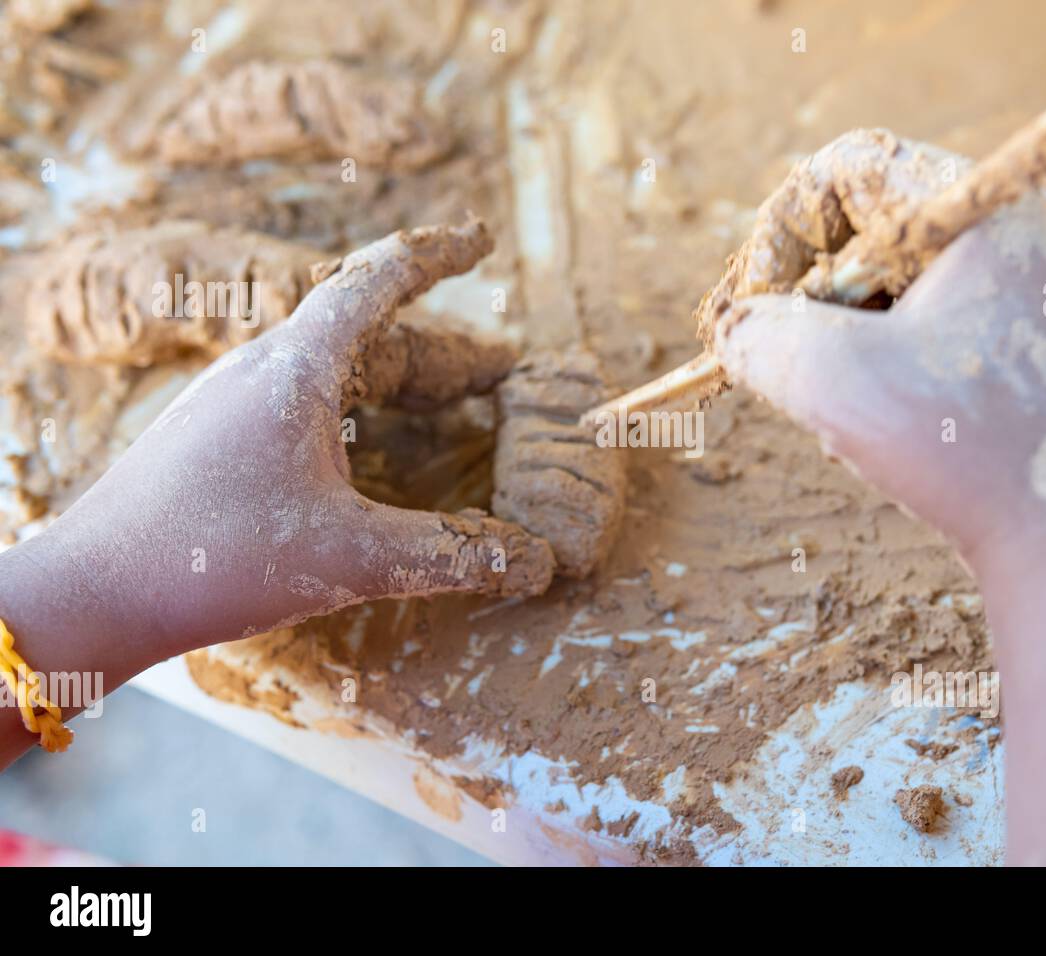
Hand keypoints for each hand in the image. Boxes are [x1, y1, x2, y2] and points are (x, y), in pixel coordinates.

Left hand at [11, 219, 554, 671]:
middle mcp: (258, 368)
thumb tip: (534, 561)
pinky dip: (356, 405)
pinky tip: (365, 449)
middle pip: (363, 325)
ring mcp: (229, 399)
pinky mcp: (213, 435)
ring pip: (330, 363)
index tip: (481, 239)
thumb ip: (447, 554)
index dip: (435, 255)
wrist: (88, 593)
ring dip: (395, 375)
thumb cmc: (210, 558)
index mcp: (294, 369)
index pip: (375, 280)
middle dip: (439, 345)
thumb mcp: (350, 557)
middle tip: (496, 371)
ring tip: (444, 405)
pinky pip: (302, 396)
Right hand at [714, 191, 1045, 563]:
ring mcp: (1030, 296)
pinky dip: (885, 366)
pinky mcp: (1027, 352)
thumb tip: (735, 327)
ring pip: (897, 285)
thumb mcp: (835, 380)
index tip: (756, 305)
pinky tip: (887, 424)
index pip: (853, 167)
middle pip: (873, 226)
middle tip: (785, 357)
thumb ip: (760, 334)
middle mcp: (1018, 238)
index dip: (782, 227)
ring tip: (845, 406)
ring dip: (844, 337)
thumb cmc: (966, 451)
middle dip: (811, 293)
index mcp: (985, 212)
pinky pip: (930, 329)